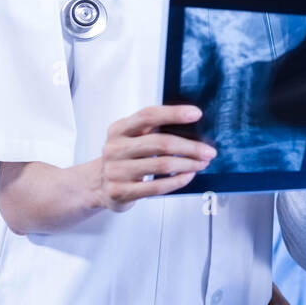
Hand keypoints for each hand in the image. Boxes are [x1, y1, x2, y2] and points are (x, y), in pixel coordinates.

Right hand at [93, 104, 215, 210]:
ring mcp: (116, 171)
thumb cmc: (124, 157)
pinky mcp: (121, 191)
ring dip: (188, 164)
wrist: (97, 185)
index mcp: (119, 129)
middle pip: (160, 143)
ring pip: (162, 165)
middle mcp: (115, 148)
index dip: (174, 113)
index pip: (148, 115)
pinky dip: (177, 181)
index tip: (196, 113)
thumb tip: (191, 123)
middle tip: (208, 151)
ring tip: (201, 163)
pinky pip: (157, 186)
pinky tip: (188, 176)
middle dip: (190, 147)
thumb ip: (152, 129)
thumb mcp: (131, 137)